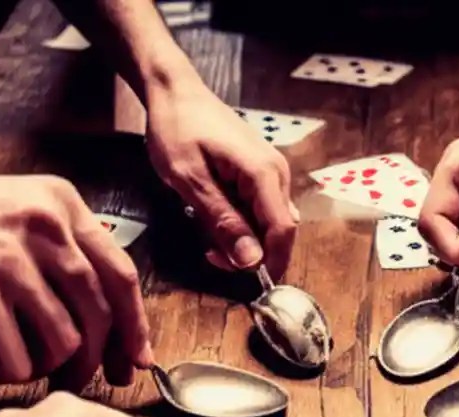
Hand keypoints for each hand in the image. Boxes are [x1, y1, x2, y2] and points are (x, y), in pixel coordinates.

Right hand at [0, 175, 150, 389]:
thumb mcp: (9, 217)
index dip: (134, 326)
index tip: (136, 359)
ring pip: (65, 344)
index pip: (121, 273)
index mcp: (58, 201)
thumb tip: (109, 315)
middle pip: (101, 314)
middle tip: (81, 383)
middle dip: (95, 361)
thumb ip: (58, 251)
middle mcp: (43, 224)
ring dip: (38, 367)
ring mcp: (12, 258)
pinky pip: (17, 363)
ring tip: (2, 356)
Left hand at [145, 84, 296, 277]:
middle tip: (212, 255)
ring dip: (245, 238)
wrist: (175, 92)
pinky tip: (215, 217)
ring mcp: (270, 170)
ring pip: (270, 220)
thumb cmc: (177, 129)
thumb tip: (251, 261)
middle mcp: (276, 173)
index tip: (244, 282)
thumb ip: (223, 221)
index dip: (270, 263)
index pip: (283, 231)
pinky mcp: (259, 170)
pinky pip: (260, 207)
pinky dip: (242, 222)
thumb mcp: (190, 180)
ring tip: (207, 235)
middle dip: (253, 252)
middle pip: (280, 229)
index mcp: (263, 174)